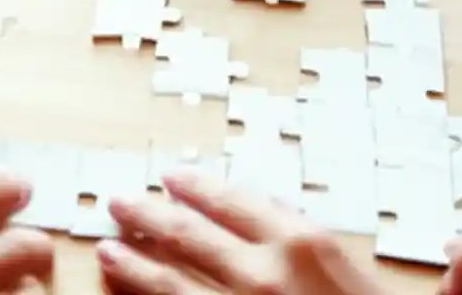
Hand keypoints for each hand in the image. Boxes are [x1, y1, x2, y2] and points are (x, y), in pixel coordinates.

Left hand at [97, 171, 383, 293]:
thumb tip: (271, 210)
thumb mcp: (354, 274)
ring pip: (167, 281)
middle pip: (187, 234)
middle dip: (147, 215)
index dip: (196, 187)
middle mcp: (263, 274)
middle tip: (119, 202)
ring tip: (107, 250)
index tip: (172, 178)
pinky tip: (122, 294)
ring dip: (132, 262)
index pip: (232, 201)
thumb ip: (309, 243)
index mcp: (303, 245)